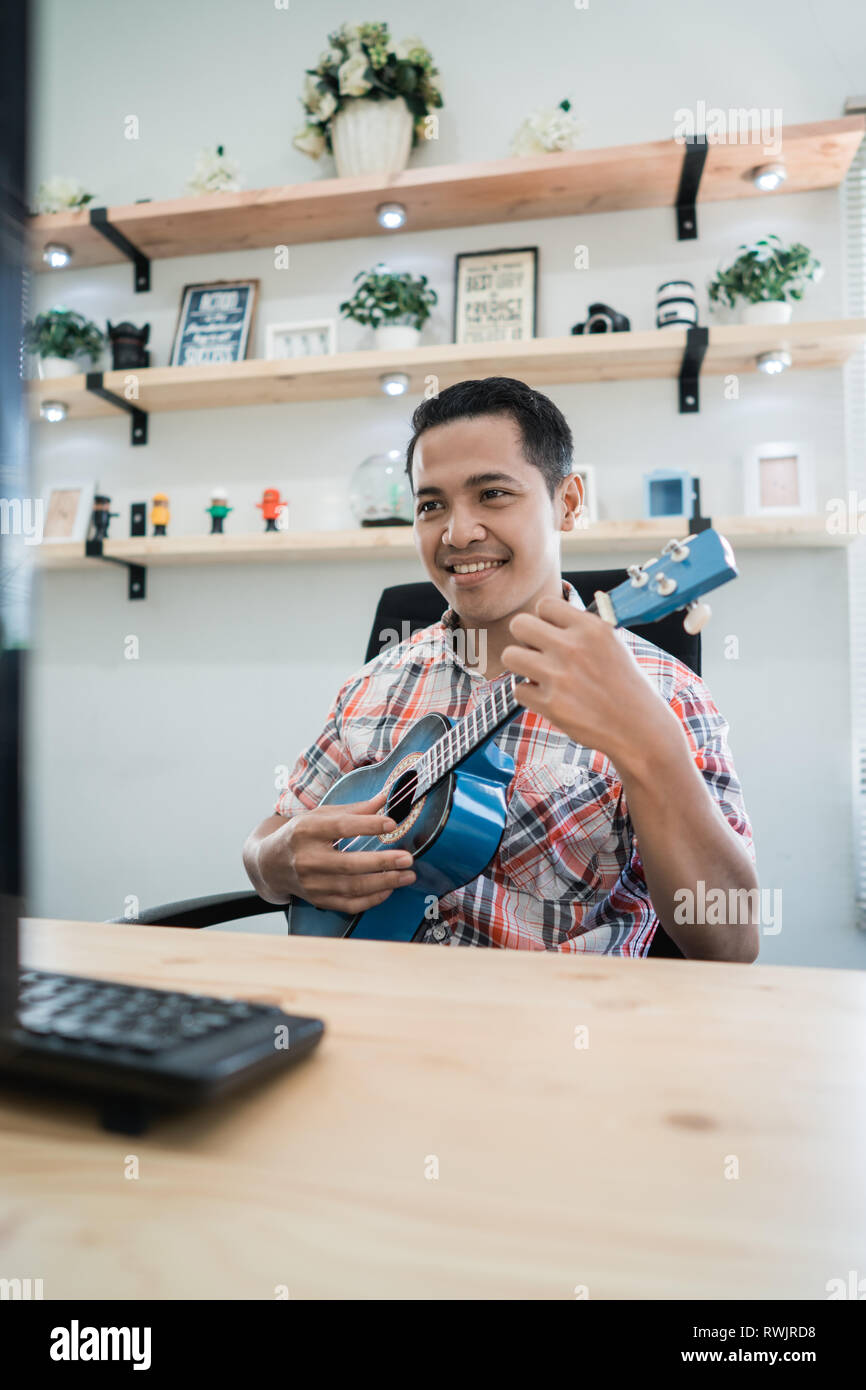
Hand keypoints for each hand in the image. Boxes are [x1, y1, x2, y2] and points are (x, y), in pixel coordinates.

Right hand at [270, 789, 416, 912]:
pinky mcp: (317, 900)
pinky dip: (372, 899)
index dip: (368, 825)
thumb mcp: (320, 815)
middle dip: (382, 862)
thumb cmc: (299, 835)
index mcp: (306, 830)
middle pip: (349, 863)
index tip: (392, 823)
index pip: (341, 827)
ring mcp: (311, 883)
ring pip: (352, 887)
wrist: (269, 863)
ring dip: (384, 882)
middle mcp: (307, 858)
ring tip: (407, 875)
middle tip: (407, 858)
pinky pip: (349, 904)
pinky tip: (389, 889)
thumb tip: (386, 798)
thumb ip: (354, 810)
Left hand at [501, 596, 681, 769]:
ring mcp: (559, 677)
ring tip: (539, 673)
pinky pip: (518, 689)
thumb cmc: (625, 685)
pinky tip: (549, 697)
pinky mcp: (550, 704)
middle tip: (538, 651)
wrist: (638, 727)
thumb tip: (549, 614)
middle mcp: (573, 648)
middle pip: (519, 624)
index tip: (554, 634)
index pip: (544, 604)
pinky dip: (530, 695)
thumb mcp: (612, 643)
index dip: (545, 620)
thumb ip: (581, 627)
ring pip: (510, 655)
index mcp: (591, 628)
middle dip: (524, 638)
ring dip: (521, 664)